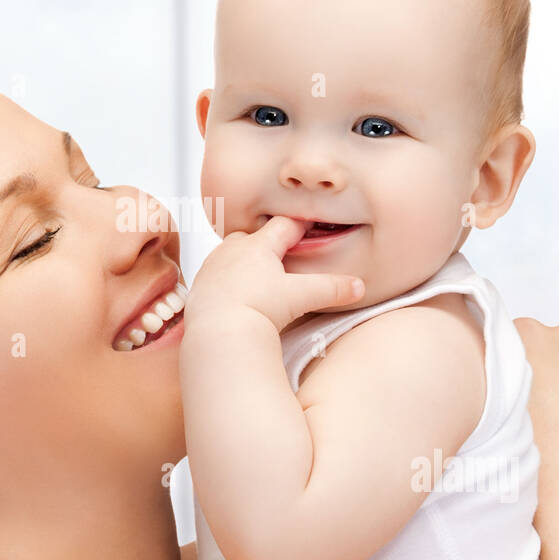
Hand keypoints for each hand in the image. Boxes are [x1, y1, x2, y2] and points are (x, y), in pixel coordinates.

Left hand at [185, 215, 364, 332]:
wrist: (217, 334)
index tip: (308, 228)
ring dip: (245, 261)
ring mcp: (212, 267)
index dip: (299, 227)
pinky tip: (236, 294)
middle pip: (254, 236)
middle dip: (269, 244)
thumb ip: (331, 289)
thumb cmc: (256, 310)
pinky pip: (216, 275)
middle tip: (283, 256)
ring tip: (259, 276)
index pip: (283, 225)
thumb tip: (359, 286)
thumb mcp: (300, 297)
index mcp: (258, 246)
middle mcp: (232, 251)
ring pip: (232, 254)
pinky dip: (227, 279)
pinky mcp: (199, 286)